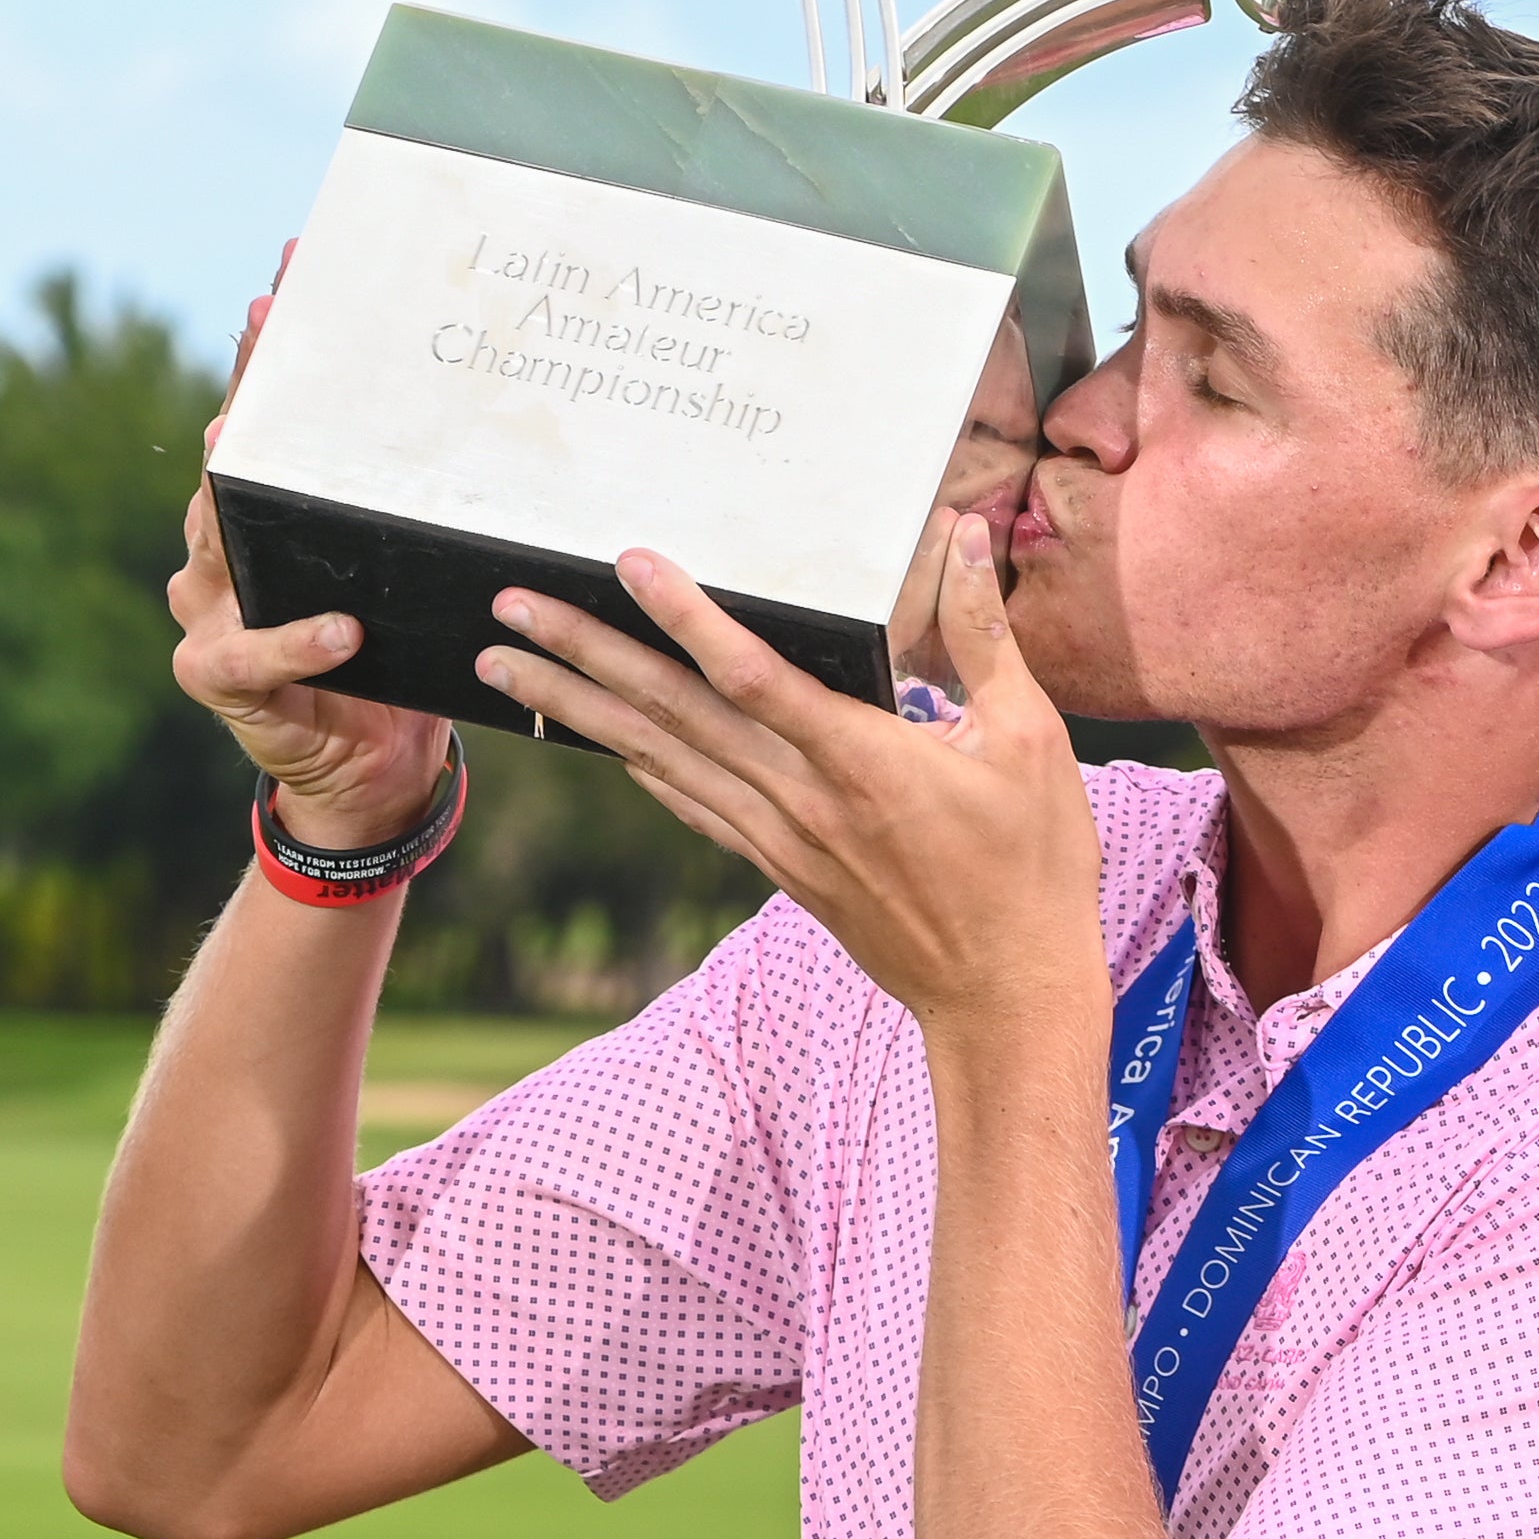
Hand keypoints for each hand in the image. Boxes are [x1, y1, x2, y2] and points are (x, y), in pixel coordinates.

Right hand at [174, 259, 452, 850]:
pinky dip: (295, 640)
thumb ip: (417, 513)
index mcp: (266, 519)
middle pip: (230, 457)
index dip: (272, 346)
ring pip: (217, 540)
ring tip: (239, 439)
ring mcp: (207, 611)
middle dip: (248, 383)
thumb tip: (506, 417)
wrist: (373, 771)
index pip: (266, 418)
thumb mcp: (413, 577)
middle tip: (265, 312)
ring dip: (235, 494)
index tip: (293, 267)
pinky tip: (338, 627)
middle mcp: (221, 552)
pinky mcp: (216, 675)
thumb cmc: (400, 661)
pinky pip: (249, 653)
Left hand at [478, 506, 1104, 1052]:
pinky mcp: (779, 868)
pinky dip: (636, 767)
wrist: (1005, 1000)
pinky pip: (690, 806)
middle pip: (673, 713)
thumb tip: (965, 538)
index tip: (629, 564)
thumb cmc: (1032, 871)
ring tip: (507, 665)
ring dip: (579, 708)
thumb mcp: (1031, 740)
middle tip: (510, 606)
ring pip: (661, 759)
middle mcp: (803, 799)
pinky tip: (594, 738)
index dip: (686, 616)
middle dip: (584, 653)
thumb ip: (986, 635)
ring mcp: (781, 839)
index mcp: (862, 760)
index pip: (753, 675)